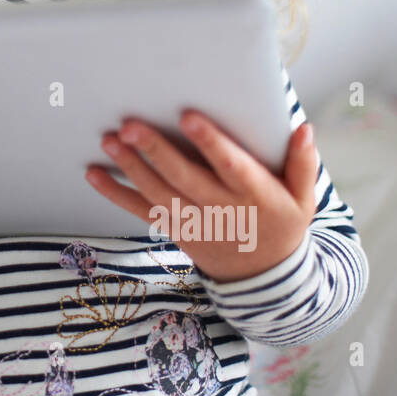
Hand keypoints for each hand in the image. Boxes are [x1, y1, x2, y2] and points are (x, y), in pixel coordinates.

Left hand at [85, 110, 316, 283]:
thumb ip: (303, 164)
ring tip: (108, 140)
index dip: (210, 142)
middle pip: (185, 178)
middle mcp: (222, 210)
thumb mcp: (303, 199)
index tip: (187, 115)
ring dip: (130, 168)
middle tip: (130, 125)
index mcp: (255, 196)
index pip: (231, 166)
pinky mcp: (175, 230)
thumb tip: (303, 128)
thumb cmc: (282, 225)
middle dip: (156, 151)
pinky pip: (141, 212)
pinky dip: (115, 193)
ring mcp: (195, 223)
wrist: (264, 280)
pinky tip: (93, 173)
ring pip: (159, 195)